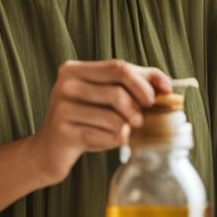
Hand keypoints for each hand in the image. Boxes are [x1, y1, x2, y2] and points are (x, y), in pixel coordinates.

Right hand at [27, 59, 171, 184]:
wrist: (50, 149)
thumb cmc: (84, 119)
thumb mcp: (104, 96)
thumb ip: (132, 83)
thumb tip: (166, 85)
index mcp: (73, 69)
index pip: (118, 67)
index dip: (144, 82)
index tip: (160, 95)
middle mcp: (65, 84)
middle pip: (118, 92)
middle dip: (137, 108)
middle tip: (140, 119)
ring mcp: (62, 108)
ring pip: (115, 118)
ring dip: (127, 129)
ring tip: (122, 131)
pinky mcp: (64, 131)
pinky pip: (106, 136)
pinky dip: (115, 141)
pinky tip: (106, 140)